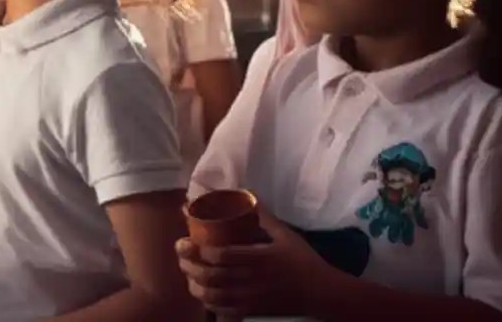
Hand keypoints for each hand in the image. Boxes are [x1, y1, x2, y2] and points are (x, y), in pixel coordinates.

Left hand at [175, 205, 338, 317]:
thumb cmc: (302, 260)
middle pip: (212, 275)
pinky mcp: (253, 311)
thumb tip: (245, 192)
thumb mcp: (285, 234)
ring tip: (187, 272)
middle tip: (180, 251)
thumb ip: (263, 215)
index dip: (200, 249)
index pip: (222, 255)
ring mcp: (252, 299)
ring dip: (195, 284)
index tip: (186, 238)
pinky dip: (208, 302)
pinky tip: (202, 292)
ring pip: (214, 295)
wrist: (320, 292)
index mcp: (260, 258)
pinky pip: (224, 311)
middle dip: (190, 263)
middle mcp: (253, 280)